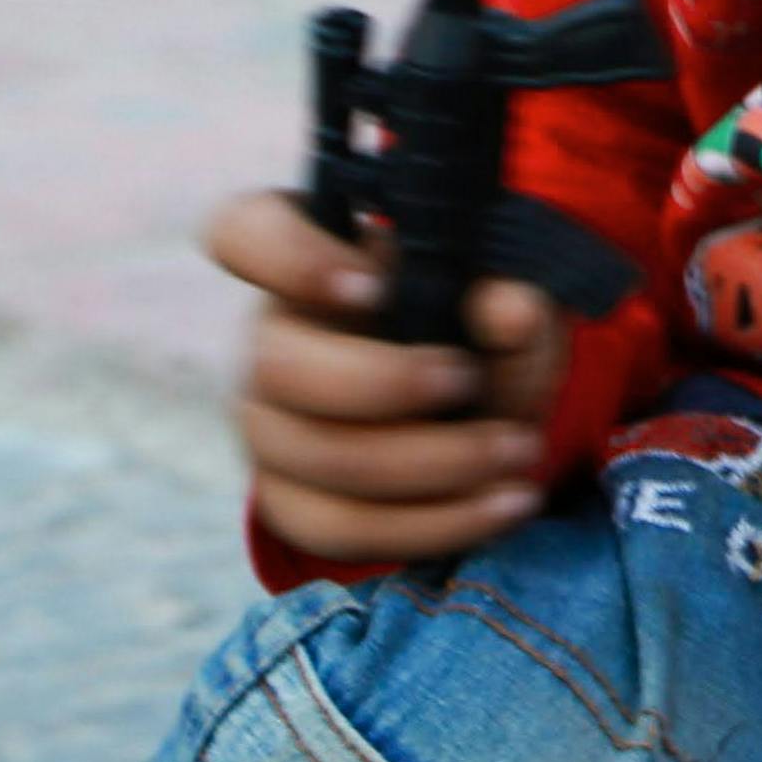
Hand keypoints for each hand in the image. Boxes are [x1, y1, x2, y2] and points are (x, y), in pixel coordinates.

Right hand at [206, 186, 566, 564]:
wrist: (477, 409)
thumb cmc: (475, 329)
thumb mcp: (507, 302)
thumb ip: (513, 297)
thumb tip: (511, 310)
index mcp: (304, 261)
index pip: (245, 233)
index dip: (290, 257)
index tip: (374, 283)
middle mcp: (269, 341)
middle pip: (277, 368)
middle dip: (385, 383)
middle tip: (469, 381)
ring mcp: (270, 427)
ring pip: (315, 459)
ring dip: (430, 464)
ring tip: (517, 450)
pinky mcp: (293, 501)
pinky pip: (339, 528)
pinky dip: (432, 524)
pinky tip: (503, 504)